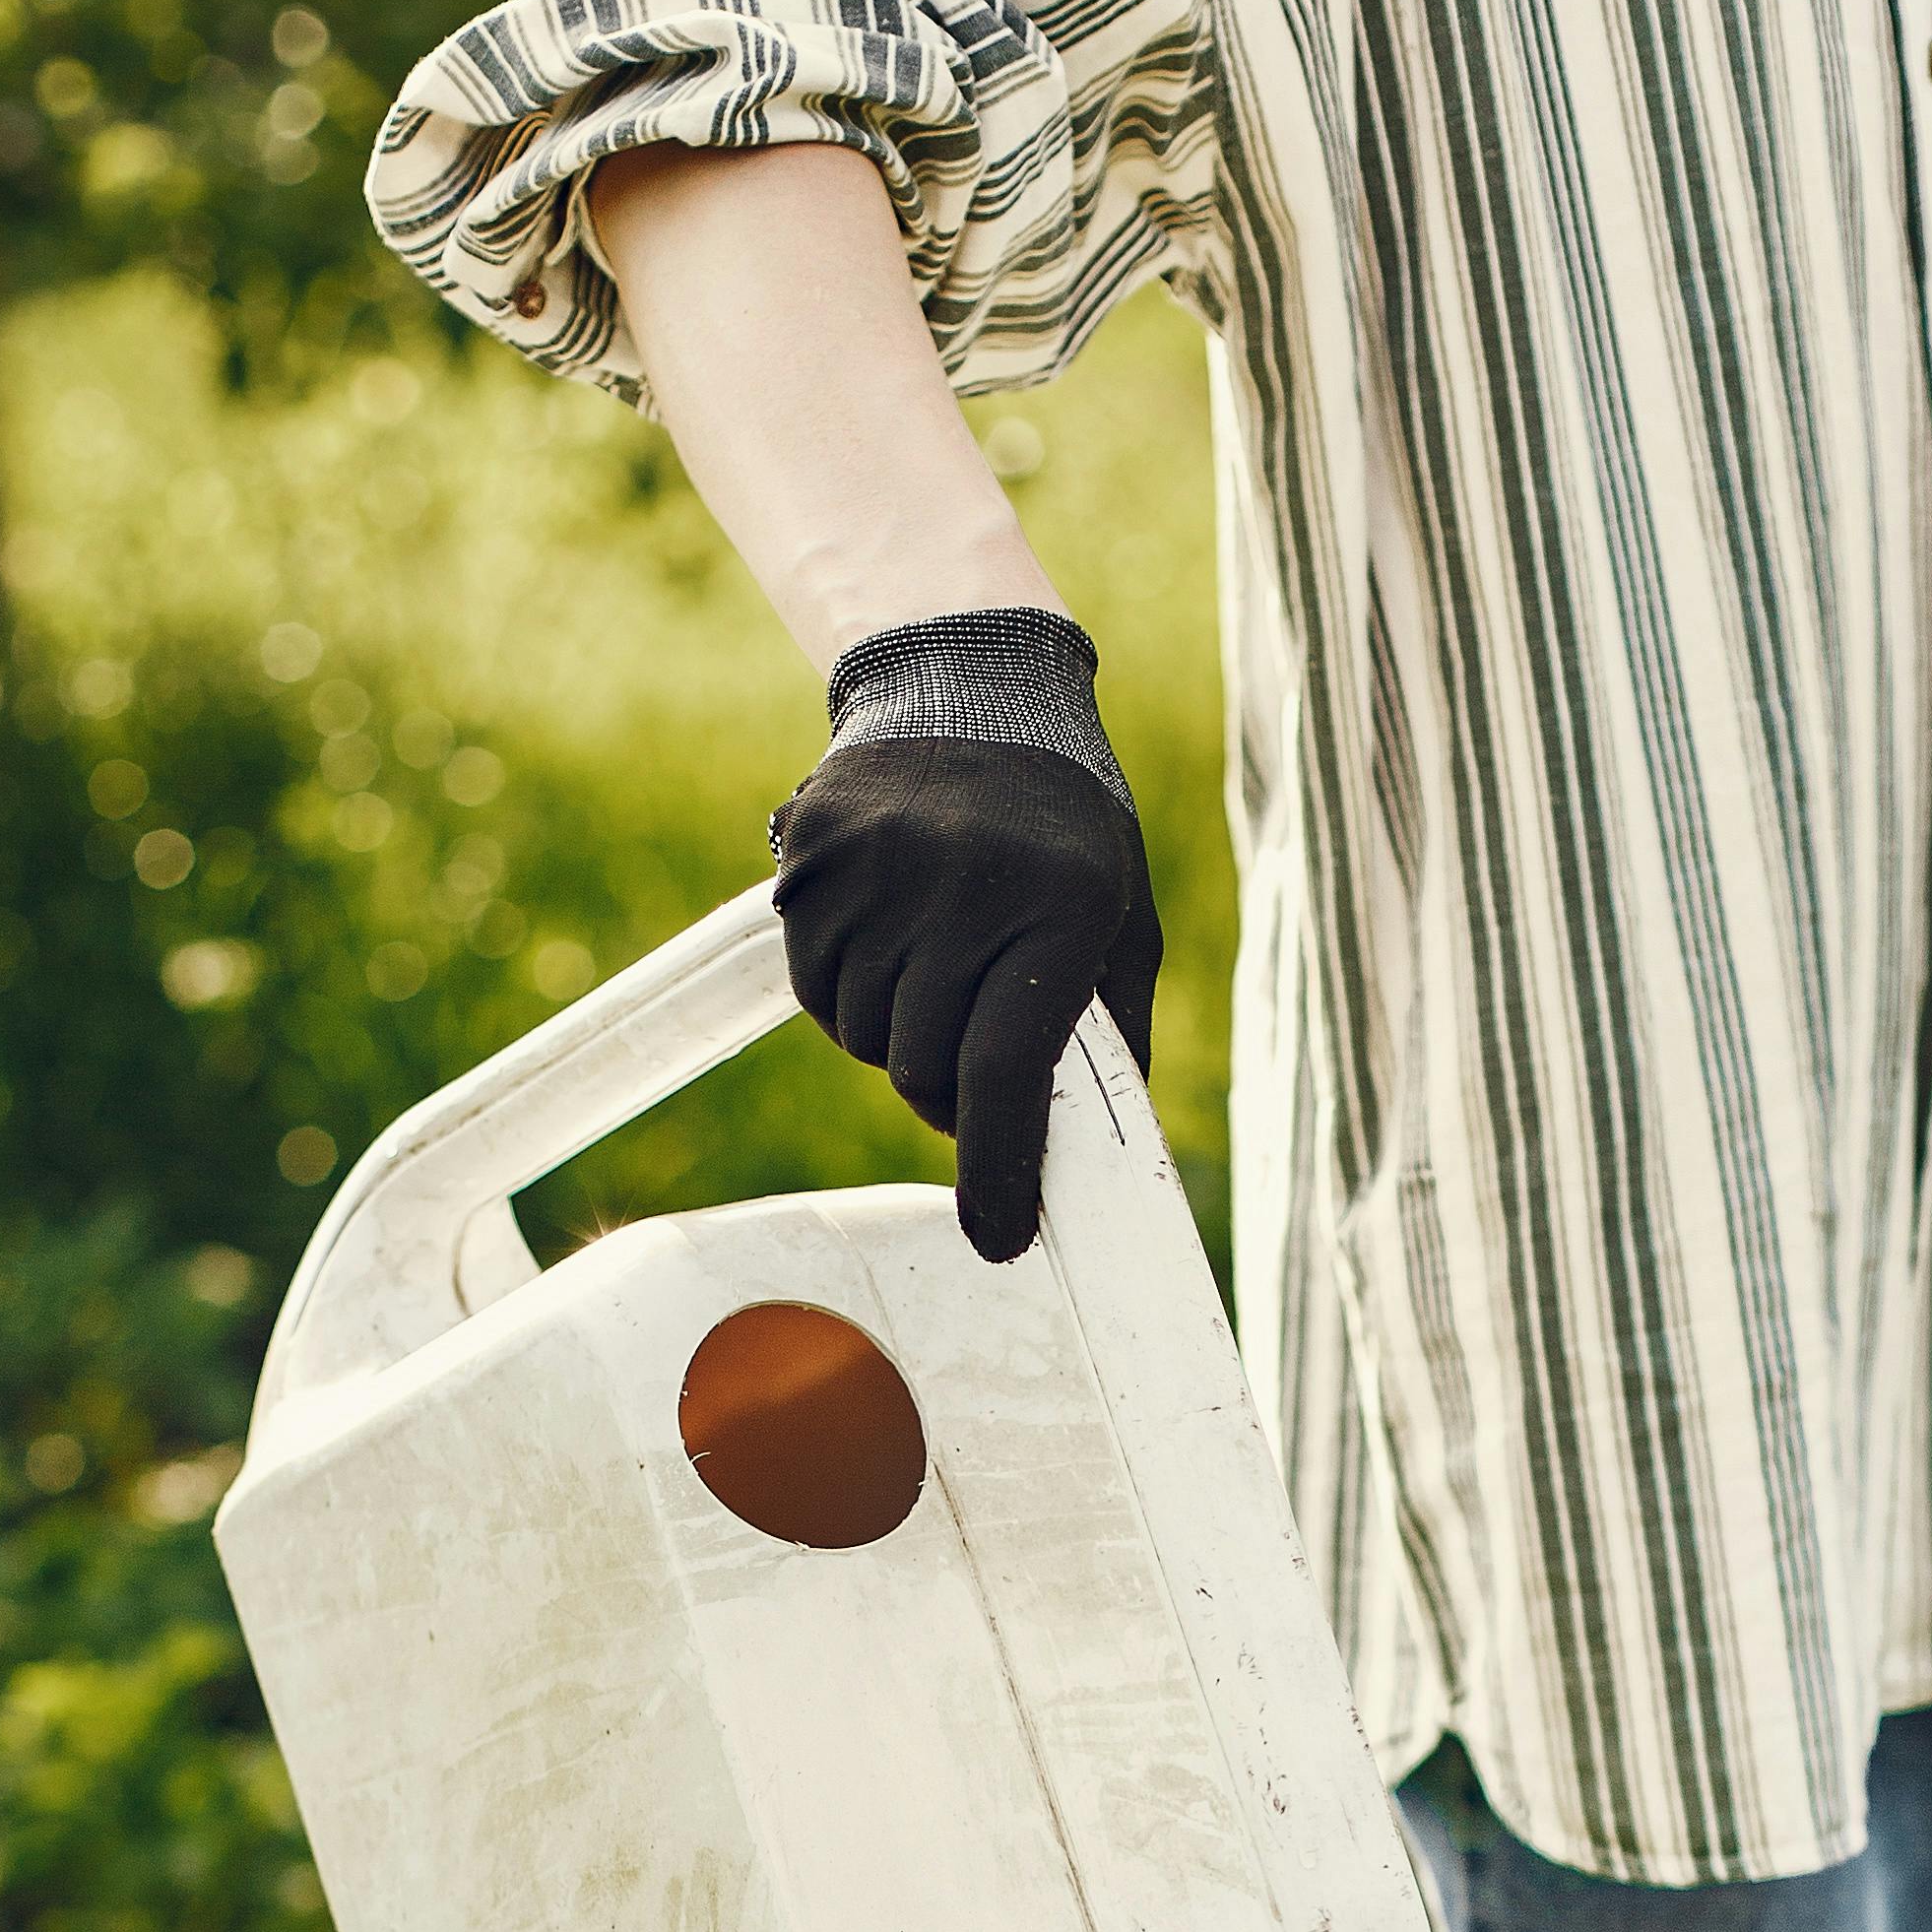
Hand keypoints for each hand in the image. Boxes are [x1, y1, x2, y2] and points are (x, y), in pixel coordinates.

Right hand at [771, 716, 1159, 1266]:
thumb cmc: (1065, 833)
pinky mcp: (812, 854)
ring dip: (893, 1036)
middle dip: (947, 1091)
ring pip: (859, 1037)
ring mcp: (875, 866)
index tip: (997, 1240)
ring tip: (935, 969)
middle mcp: (961, 886)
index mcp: (1056, 907)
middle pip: (921, 1070)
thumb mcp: (1119, 920)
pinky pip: (815, 986)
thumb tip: (1097, 1162)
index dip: (997, 1170)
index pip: (1007, 1072)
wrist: (968, 691)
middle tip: (973, 1053)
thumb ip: (1111, 1035)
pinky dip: (847, 991)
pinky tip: (888, 937)